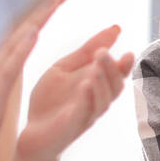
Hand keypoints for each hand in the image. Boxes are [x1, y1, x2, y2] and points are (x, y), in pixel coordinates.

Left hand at [15, 24, 134, 160]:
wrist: (32, 132)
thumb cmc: (51, 100)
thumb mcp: (66, 67)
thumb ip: (87, 50)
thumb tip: (116, 28)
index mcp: (98, 86)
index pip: (119, 74)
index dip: (126, 64)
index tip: (127, 51)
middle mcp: (97, 101)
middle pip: (115, 87)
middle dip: (112, 69)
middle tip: (103, 53)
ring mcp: (87, 115)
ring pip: (103, 100)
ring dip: (102, 82)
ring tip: (96, 66)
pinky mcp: (72, 126)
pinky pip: (84, 112)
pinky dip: (87, 99)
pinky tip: (86, 85)